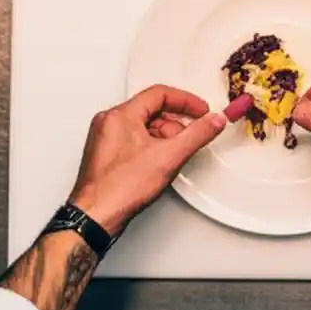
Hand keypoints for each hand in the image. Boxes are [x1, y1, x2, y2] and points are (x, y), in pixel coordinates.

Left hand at [68, 85, 226, 235]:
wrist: (96, 215)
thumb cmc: (119, 188)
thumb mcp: (169, 157)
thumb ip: (197, 135)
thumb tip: (214, 120)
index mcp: (121, 115)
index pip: (159, 94)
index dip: (186, 101)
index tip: (201, 111)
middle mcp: (109, 122)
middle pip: (151, 110)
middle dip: (175, 123)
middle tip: (192, 135)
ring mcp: (105, 138)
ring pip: (142, 126)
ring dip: (164, 136)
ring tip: (175, 154)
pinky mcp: (105, 154)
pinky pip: (133, 140)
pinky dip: (151, 147)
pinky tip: (159, 164)